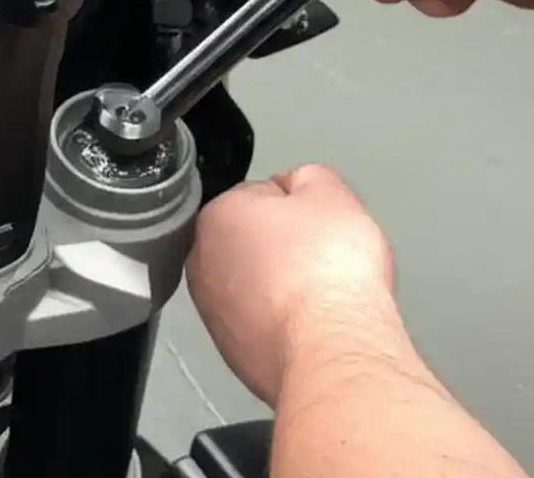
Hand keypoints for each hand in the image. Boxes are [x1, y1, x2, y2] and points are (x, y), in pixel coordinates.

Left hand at [186, 164, 394, 406]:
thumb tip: (300, 186)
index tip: (320, 222)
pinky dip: (286, 324)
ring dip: (284, 288)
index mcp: (216, 217)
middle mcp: (203, 266)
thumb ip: (309, 178)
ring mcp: (215, 316)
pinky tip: (313, 325)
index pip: (261, 195)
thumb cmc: (327, 269)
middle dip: (286, 247)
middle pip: (254, 244)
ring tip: (321, 295)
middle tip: (323, 257)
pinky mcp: (234, 354)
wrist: (331, 347)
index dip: (298, 205)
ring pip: (258, 287)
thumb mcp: (330, 193)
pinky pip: (265, 325)